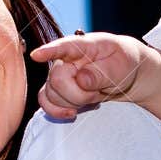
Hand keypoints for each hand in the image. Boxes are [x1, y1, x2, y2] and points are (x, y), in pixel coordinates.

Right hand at [29, 32, 146, 119]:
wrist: (124, 73)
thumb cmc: (123, 63)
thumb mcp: (120, 66)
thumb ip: (102, 73)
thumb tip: (81, 79)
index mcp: (82, 45)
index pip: (64, 47)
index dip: (49, 51)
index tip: (36, 55)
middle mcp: (65, 59)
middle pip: (57, 80)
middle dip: (79, 94)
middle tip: (99, 92)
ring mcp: (59, 75)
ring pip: (51, 95)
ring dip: (74, 103)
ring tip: (93, 95)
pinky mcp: (57, 90)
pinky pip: (46, 103)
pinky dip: (57, 111)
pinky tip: (72, 113)